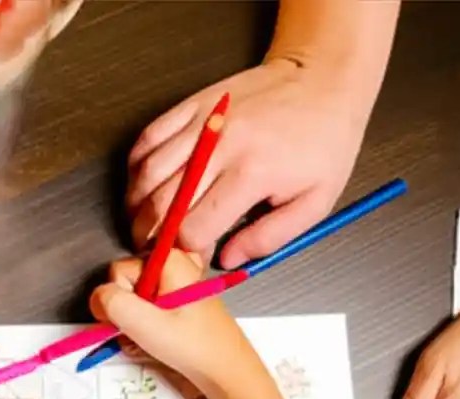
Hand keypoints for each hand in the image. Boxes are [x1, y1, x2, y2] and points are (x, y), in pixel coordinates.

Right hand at [89, 250, 251, 386]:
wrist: (227, 370)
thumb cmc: (192, 346)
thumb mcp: (144, 324)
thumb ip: (111, 303)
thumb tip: (97, 296)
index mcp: (169, 259)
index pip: (118, 271)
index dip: (119, 299)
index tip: (135, 320)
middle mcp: (175, 262)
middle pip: (126, 282)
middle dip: (127, 310)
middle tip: (145, 331)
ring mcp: (180, 279)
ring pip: (136, 295)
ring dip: (136, 319)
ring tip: (155, 336)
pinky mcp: (182, 296)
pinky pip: (150, 303)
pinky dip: (148, 321)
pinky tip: (160, 335)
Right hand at [127, 58, 368, 267]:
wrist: (322, 79)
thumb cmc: (323, 139)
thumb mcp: (316, 200)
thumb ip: (270, 237)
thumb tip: (229, 258)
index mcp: (251, 174)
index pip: (194, 228)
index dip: (185, 251)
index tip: (191, 255)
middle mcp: (219, 147)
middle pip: (162, 204)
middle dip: (149, 235)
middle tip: (153, 248)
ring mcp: (202, 122)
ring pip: (147, 172)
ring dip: (136, 205)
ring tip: (142, 221)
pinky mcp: (192, 105)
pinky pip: (148, 137)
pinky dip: (137, 166)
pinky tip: (143, 184)